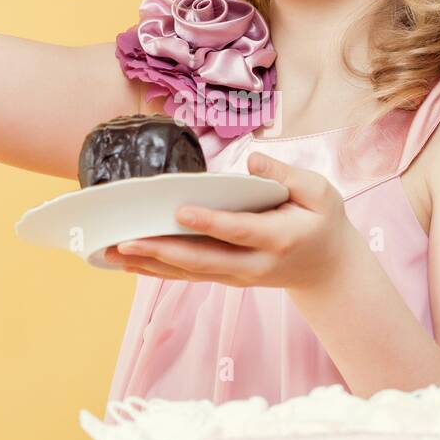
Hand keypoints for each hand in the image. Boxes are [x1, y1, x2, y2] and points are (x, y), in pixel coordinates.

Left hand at [103, 151, 358, 290]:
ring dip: (149, 264)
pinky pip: (187, 275)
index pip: (239, 231)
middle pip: (203, 260)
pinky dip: (156, 269)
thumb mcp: (322, 193)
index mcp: (279, 238)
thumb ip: (288, 175)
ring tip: (112, 252)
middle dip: (162, 252)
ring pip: (189, 273)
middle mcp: (253, 264)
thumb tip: (252, 161)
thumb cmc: (322, 223)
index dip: (210, 223)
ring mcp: (237, 276)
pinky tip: (127, 262)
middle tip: (126, 242)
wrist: (327, 270)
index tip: (180, 211)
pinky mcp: (225, 278)